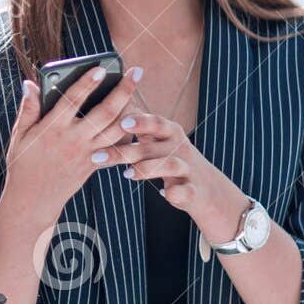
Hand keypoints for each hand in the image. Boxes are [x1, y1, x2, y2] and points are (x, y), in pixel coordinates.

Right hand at [2, 65, 141, 220]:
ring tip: (140, 92)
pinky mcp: (94, 164)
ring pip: (116, 129)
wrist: (33, 199)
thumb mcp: (19, 135)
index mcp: (52, 128)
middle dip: (123, 90)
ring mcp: (86, 153)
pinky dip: (129, 138)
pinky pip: (116, 150)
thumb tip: (30, 83)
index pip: (72, 101)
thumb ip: (27, 108)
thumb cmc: (22, 163)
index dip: (86, 83)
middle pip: (104, 112)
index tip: (101, 67)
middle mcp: (73, 139)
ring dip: (132, 111)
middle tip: (136, 72)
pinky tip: (138, 123)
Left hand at [93, 112, 247, 241]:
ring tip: (126, 174)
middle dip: (126, 150)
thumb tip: (105, 109)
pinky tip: (164, 194)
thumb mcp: (155, 142)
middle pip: (152, 146)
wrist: (204, 188)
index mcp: (168, 133)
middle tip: (98, 156)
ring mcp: (187, 169)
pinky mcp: (193, 191)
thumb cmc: (168, 159)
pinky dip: (176, 193)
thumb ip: (136, 129)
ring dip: (146, 169)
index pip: (154, 123)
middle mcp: (179, 147)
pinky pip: (186, 191)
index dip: (139, 121)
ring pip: (170, 165)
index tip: (120, 122)